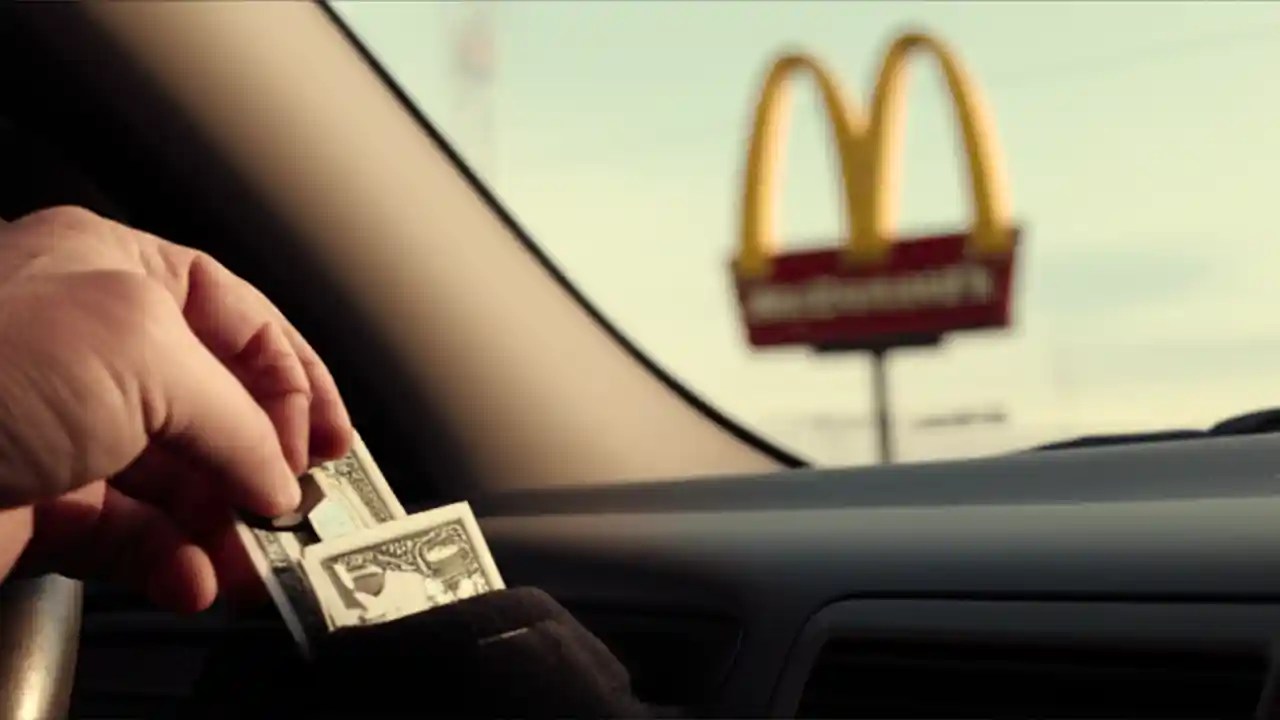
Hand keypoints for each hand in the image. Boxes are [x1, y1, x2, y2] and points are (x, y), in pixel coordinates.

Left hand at [0, 206, 352, 611]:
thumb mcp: (142, 354)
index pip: (239, 319)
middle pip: (214, 406)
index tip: (330, 442)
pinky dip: (171, 561)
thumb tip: (280, 475)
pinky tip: (193, 578)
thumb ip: (235, 414)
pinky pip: (129, 534)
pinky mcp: (34, 505)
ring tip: (260, 561)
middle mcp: (90, 345)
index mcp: (115, 272)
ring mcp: (61, 427)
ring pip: (177, 480)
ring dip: (226, 525)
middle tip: (301, 510)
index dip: (295, 380)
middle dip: (264, 463)